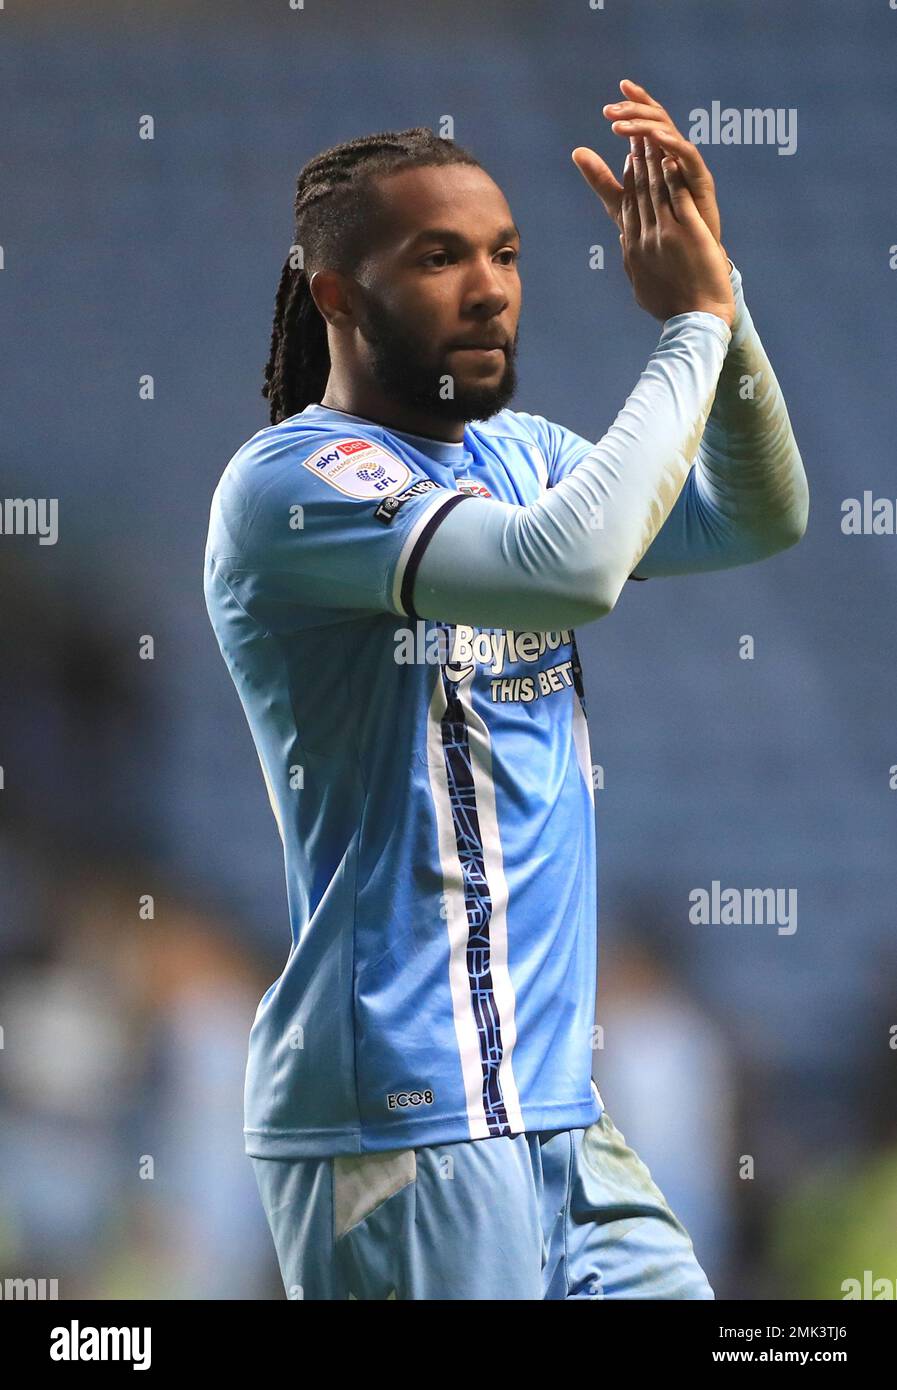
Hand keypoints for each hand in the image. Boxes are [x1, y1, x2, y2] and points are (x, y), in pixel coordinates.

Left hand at [572, 77, 727, 260]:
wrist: (684, 258)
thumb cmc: (657, 228)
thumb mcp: (621, 200)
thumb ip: (601, 177)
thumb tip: (577, 151)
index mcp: (658, 155)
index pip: (646, 120)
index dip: (635, 103)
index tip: (618, 90)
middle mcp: (674, 155)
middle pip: (658, 120)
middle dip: (635, 112)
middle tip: (609, 112)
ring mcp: (688, 167)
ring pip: (670, 133)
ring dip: (645, 126)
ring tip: (621, 127)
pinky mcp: (700, 181)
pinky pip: (688, 156)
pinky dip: (672, 144)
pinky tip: (654, 138)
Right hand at [609, 137, 734, 326]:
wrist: (694, 319)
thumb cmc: (671, 308)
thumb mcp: (643, 286)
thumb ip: (633, 262)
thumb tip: (624, 247)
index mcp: (633, 250)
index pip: (626, 208)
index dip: (626, 181)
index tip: (627, 160)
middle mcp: (644, 239)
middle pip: (637, 193)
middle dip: (636, 161)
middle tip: (635, 135)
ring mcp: (665, 234)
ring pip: (655, 190)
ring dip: (651, 160)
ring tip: (650, 137)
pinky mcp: (687, 233)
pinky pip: (678, 197)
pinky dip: (673, 175)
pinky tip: (671, 157)